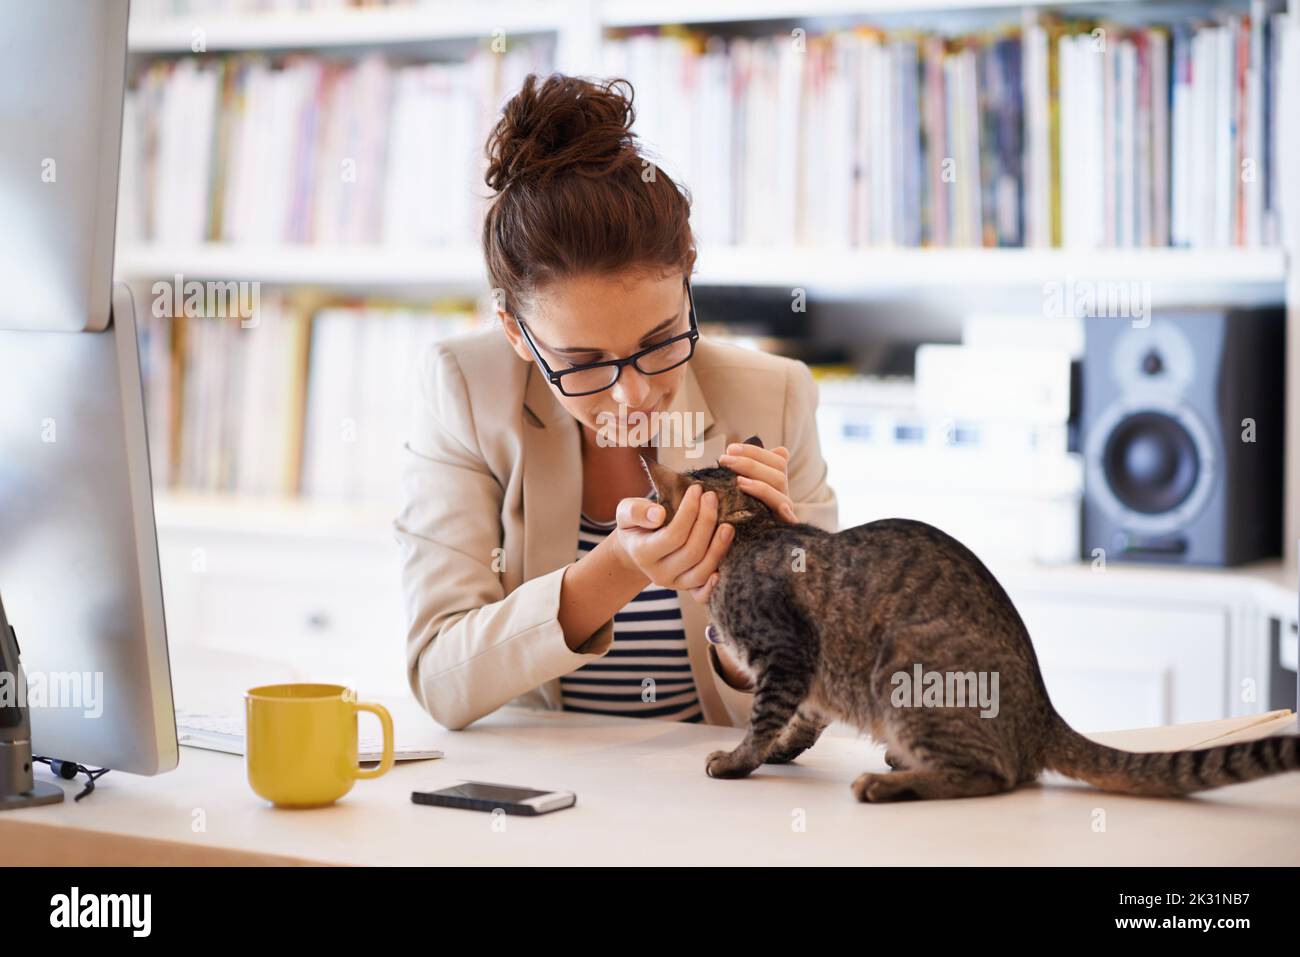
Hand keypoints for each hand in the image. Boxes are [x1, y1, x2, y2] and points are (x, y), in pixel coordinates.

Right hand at [614, 484, 734, 602]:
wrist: (636, 548)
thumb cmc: (636, 525)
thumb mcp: (626, 512)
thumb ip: (636, 511)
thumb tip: (659, 515)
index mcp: (643, 553)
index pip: (673, 535)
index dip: (689, 512)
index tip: (697, 489)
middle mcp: (658, 573)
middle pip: (691, 552)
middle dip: (706, 523)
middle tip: (712, 498)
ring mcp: (674, 584)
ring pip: (701, 572)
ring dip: (718, 548)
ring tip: (728, 525)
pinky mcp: (686, 589)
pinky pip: (702, 595)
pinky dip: (713, 585)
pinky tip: (724, 568)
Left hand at [719, 442, 797, 523]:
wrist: (746, 556)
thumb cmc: (736, 520)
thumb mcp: (736, 495)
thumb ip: (738, 476)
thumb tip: (731, 450)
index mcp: (777, 485)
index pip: (776, 460)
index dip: (754, 452)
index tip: (729, 449)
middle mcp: (784, 498)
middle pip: (779, 474)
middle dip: (751, 463)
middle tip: (725, 460)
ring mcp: (786, 514)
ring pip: (782, 493)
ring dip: (760, 485)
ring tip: (737, 481)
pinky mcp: (784, 531)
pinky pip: (789, 518)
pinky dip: (782, 509)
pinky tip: (776, 506)